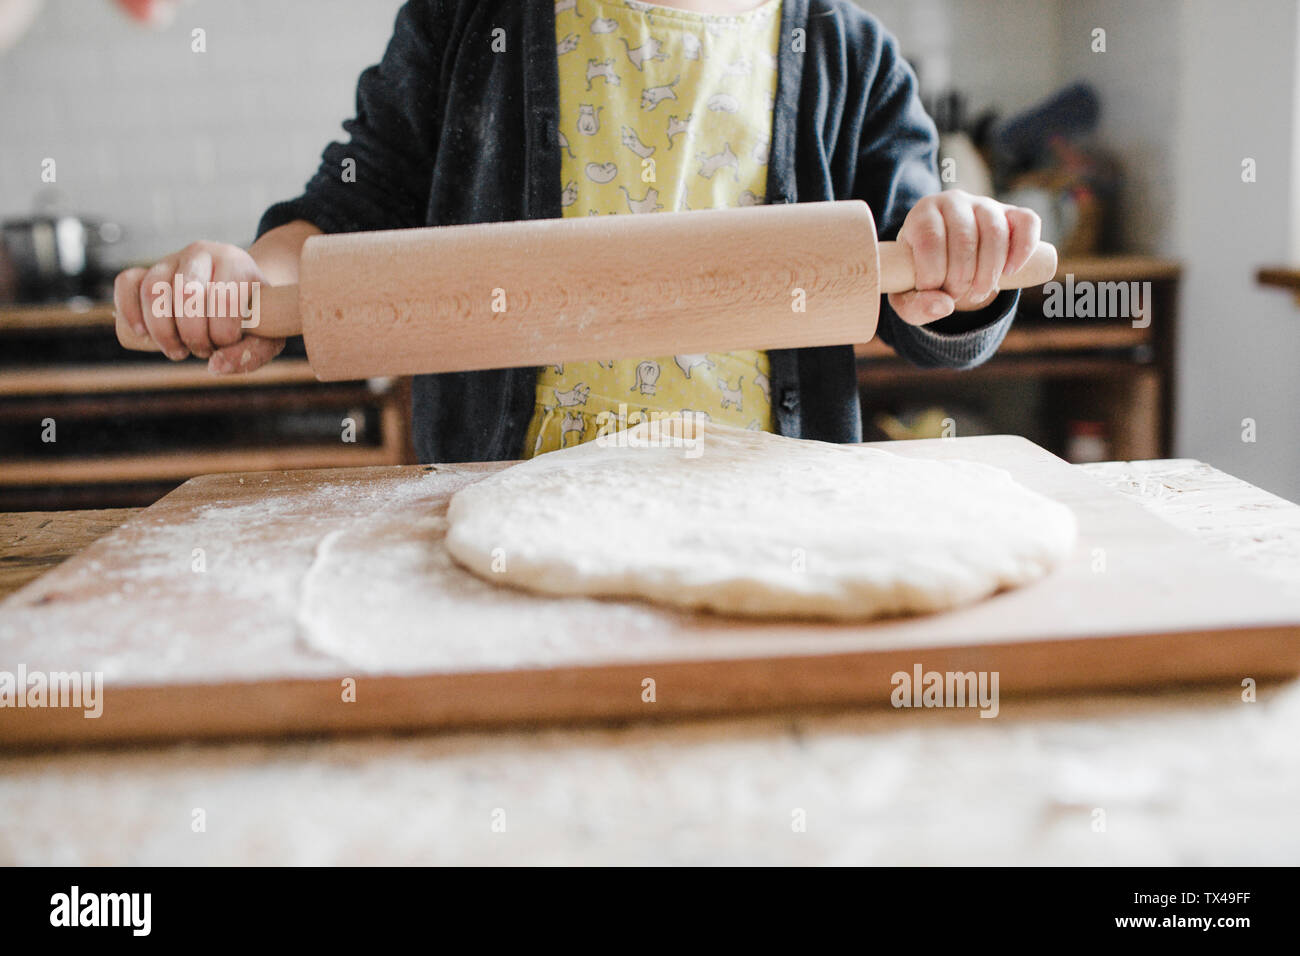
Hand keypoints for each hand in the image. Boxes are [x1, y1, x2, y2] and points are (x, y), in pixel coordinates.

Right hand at [113, 241, 285, 373]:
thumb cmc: (255, 316)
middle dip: (193, 334)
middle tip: (202, 351)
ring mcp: (171, 259)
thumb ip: (251, 354)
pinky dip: (128, 309)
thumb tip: (213, 367)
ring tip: (177, 351)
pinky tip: (141, 334)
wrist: (240, 291)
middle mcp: (201, 253)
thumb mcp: (268, 335)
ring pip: (153, 290)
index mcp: (235, 262)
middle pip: (186, 293)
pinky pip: (127, 282)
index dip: (222, 333)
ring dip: (162, 331)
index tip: (226, 345)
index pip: (223, 298)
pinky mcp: (147, 270)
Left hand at [888, 190, 1042, 325]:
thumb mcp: (907, 295)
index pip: (930, 239)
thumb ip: (915, 306)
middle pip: (964, 239)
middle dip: (961, 279)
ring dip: (989, 273)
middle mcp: (954, 201)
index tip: (933, 291)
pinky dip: (1023, 249)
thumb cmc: (921, 275)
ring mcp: (986, 205)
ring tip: (977, 292)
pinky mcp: (1013, 214)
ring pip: (995, 233)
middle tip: (956, 295)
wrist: (945, 260)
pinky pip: (1027, 222)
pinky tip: (1010, 272)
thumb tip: (944, 307)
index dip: (933, 273)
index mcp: (922, 214)